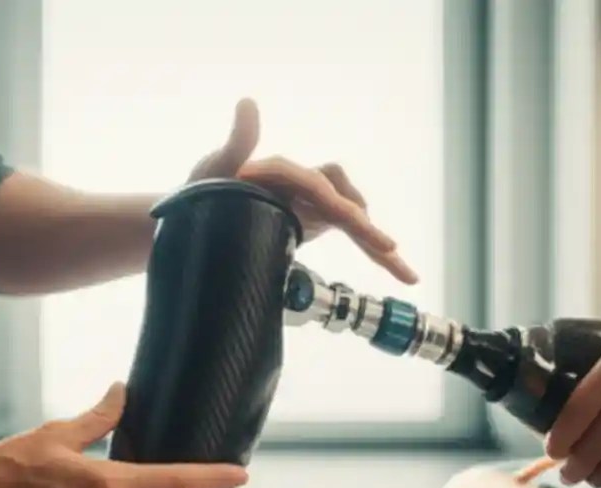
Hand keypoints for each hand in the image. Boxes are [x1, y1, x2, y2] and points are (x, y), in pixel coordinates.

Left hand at [187, 98, 417, 284]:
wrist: (199, 213)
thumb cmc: (202, 191)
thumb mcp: (214, 170)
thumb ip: (235, 143)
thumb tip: (248, 104)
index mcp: (284, 172)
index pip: (318, 186)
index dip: (339, 202)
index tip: (358, 219)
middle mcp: (305, 183)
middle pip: (344, 204)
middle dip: (367, 228)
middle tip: (389, 248)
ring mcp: (313, 201)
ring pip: (354, 219)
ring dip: (377, 242)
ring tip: (402, 269)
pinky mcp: (316, 218)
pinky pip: (350, 232)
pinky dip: (372, 248)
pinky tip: (396, 269)